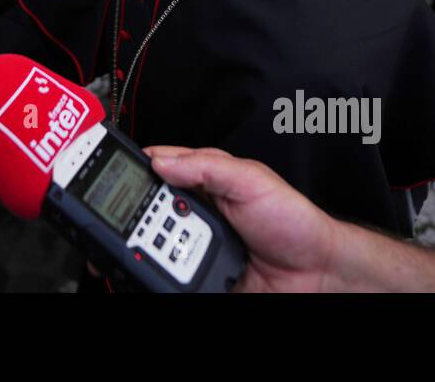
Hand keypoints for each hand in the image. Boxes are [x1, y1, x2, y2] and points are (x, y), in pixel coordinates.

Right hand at [146, 145, 339, 291]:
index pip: (160, 167)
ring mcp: (195, 243)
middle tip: (141, 214)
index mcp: (205, 180)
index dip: (138, 168)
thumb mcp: (251, 180)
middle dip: (139, 210)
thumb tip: (163, 161)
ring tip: (159, 241)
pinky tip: (166, 267)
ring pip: (153, 240)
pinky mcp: (198, 274)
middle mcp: (196, 211)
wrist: (315, 272)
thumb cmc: (293, 221)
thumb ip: (207, 166)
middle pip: (149, 206)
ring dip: (150, 242)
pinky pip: (169, 273)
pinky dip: (162, 272)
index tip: (119, 172)